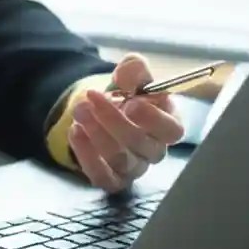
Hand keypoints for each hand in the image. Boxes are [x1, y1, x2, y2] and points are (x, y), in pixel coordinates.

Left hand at [68, 54, 184, 192]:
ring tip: (79, 111)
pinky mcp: (113, 179)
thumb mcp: (132, 75)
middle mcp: (154, 150)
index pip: (172, 131)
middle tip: (90, 99)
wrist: (104, 112)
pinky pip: (101, 176)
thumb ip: (134, 69)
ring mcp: (134, 168)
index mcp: (168, 124)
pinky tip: (75, 132)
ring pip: (118, 159)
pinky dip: (85, 155)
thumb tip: (129, 69)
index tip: (131, 102)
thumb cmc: (129, 95)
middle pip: (139, 143)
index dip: (152, 119)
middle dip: (111, 119)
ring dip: (95, 133)